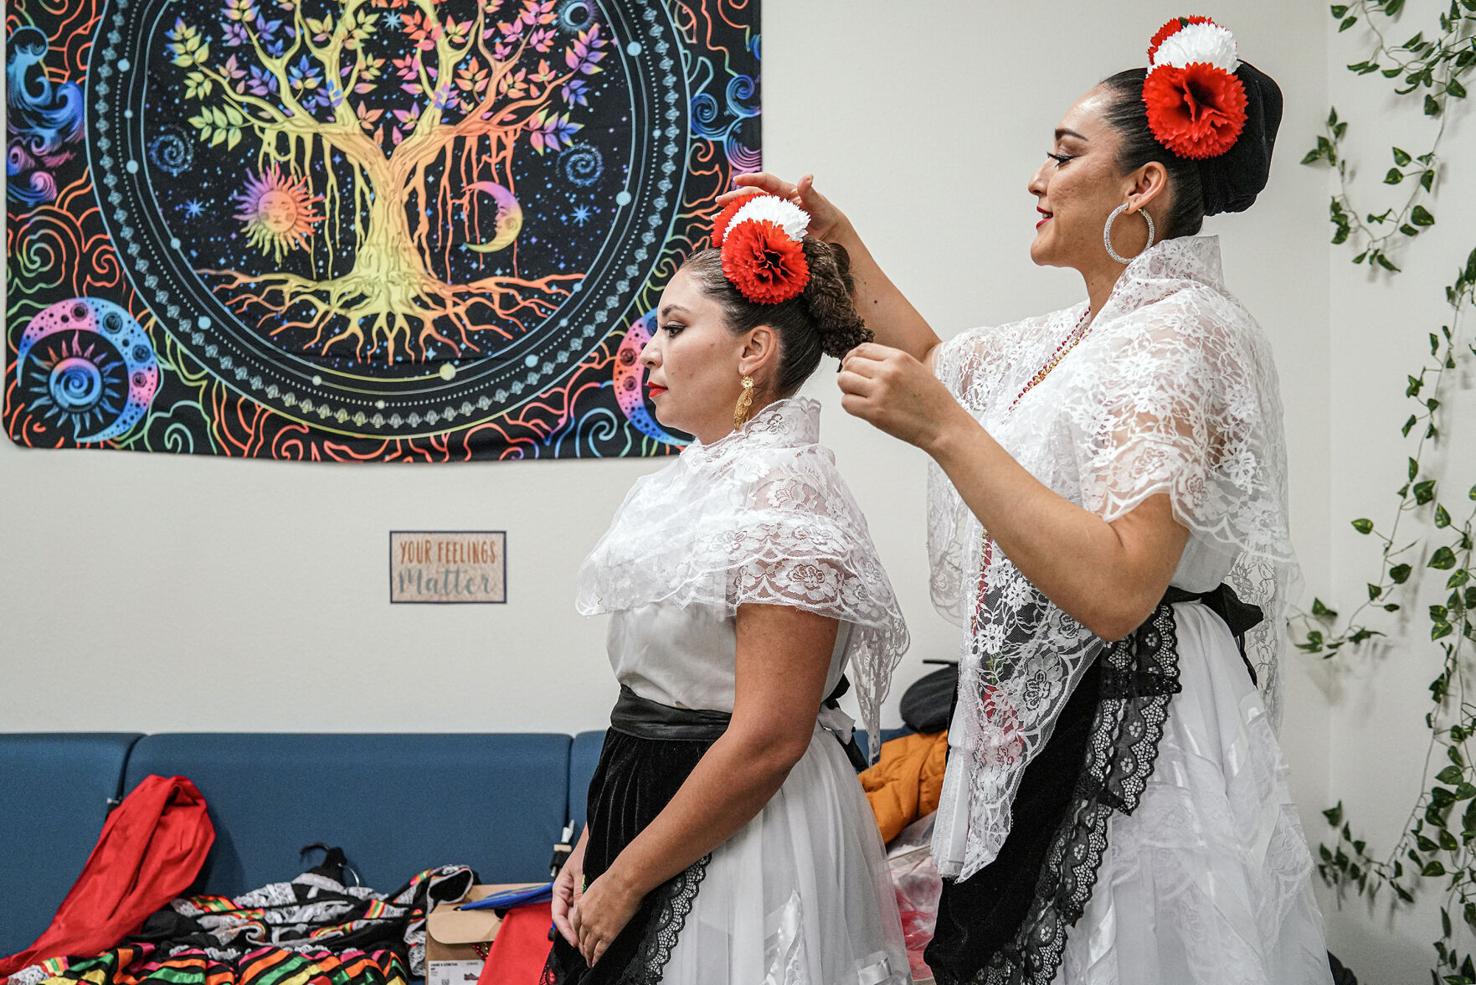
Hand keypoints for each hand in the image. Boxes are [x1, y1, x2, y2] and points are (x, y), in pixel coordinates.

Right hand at [550, 837, 586, 946]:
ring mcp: (574, 896)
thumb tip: (581, 911)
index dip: (565, 931)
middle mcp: (565, 895)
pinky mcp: (585, 896)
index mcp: (559, 889)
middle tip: (584, 948)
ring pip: (576, 918)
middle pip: (567, 920)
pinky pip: (584, 911)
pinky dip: (588, 921)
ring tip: (590, 943)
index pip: (558, 916)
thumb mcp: (580, 873)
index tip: (574, 941)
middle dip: (574, 934)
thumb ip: (579, 892)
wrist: (594, 841)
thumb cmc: (584, 853)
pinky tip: (596, 928)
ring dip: (581, 930)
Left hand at [569, 869, 643, 966]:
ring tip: (589, 961)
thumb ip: (594, 898)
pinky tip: (596, 962)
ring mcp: (595, 929)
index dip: (577, 934)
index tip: (579, 938)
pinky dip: (597, 958)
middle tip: (584, 952)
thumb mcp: (596, 887)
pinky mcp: (607, 935)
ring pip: (588, 947)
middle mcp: (585, 919)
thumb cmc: (615, 880)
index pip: (575, 925)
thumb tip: (600, 901)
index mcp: (582, 906)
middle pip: (580, 937)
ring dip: (588, 955)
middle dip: (582, 946)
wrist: (624, 882)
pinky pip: (599, 951)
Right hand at [716, 172, 849, 241]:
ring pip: (748, 213)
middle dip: (733, 198)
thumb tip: (807, 177)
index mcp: (784, 192)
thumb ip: (809, 192)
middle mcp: (775, 203)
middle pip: (750, 197)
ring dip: (732, 216)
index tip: (737, 179)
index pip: (765, 182)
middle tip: (719, 202)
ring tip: (716, 220)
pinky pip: (753, 231)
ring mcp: (772, 218)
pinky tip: (728, 237)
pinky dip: (740, 233)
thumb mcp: (819, 204)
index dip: (751, 179)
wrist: (830, 237)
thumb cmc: (825, 216)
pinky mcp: (771, 233)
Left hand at [838, 342, 968, 451]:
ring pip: (844, 381)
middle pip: (850, 364)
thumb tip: (866, 364)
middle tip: (855, 384)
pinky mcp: (874, 412)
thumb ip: (892, 364)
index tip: (852, 365)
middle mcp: (887, 372)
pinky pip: (846, 402)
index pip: (862, 349)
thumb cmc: (934, 402)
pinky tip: (864, 408)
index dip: (853, 357)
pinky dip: (851, 405)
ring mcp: (880, 391)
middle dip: (849, 373)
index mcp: (899, 358)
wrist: (944, 425)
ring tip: (860, 396)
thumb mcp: (916, 370)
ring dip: (848, 388)